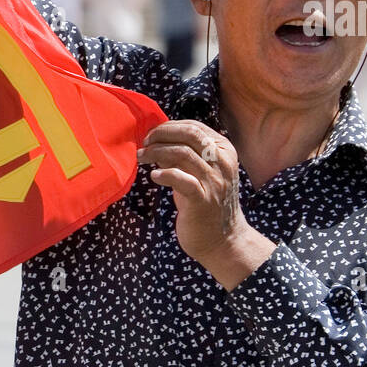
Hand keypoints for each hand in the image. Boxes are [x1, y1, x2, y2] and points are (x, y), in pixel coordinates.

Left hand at [136, 120, 275, 289]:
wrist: (223, 239)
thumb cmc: (207, 203)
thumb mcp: (199, 173)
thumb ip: (184, 155)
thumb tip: (157, 139)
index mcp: (224, 151)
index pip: (195, 127)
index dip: (169, 127)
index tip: (151, 134)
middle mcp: (223, 162)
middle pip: (190, 135)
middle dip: (162, 134)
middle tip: (144, 143)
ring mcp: (214, 181)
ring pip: (182, 153)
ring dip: (156, 152)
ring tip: (141, 157)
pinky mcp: (203, 200)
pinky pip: (181, 179)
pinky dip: (164, 174)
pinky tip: (154, 176)